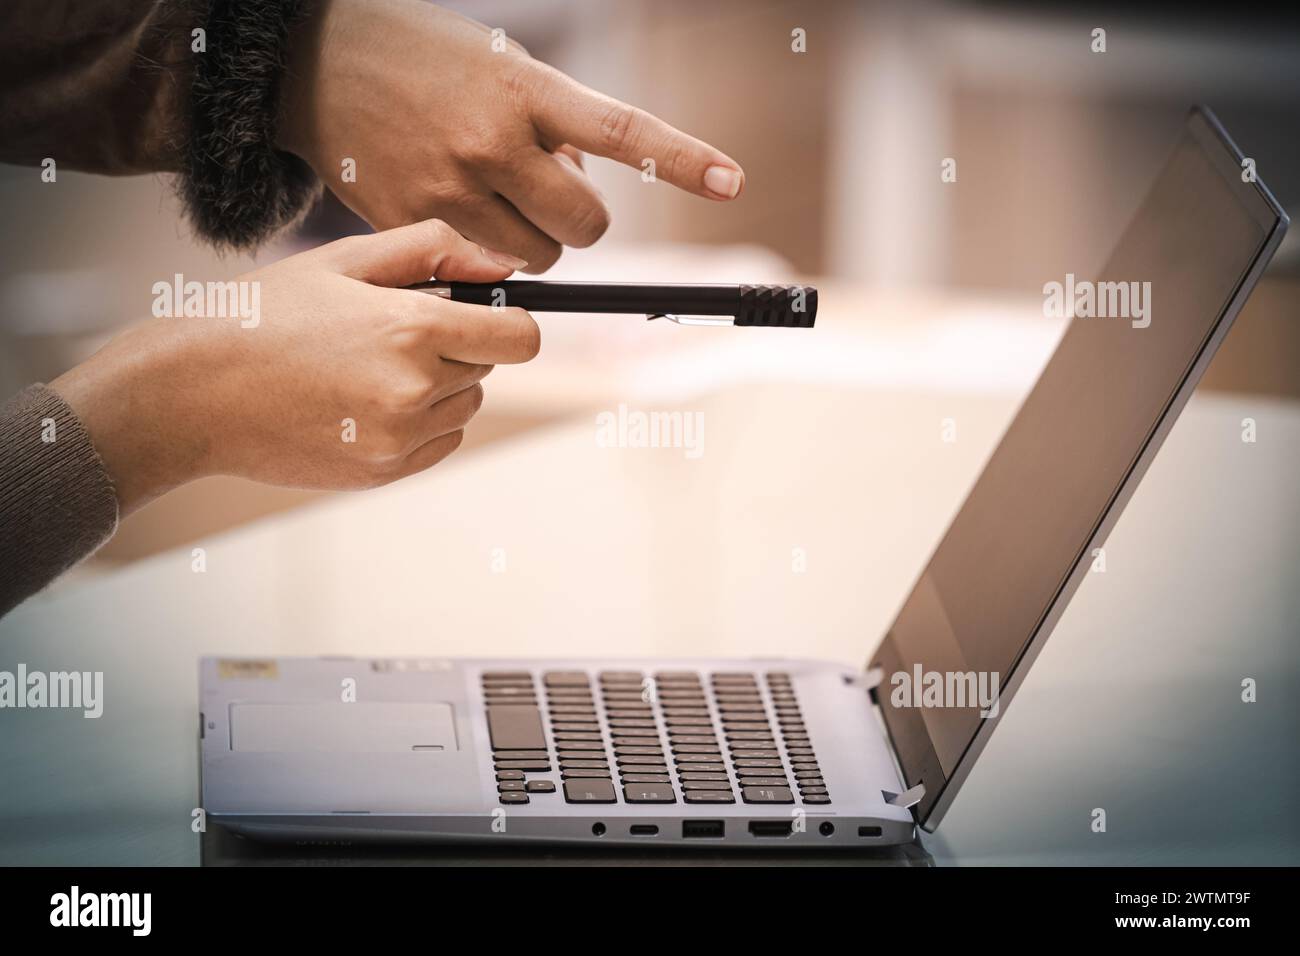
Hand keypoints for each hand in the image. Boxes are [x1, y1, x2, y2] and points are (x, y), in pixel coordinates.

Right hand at [51, 220, 539, 514]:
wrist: (193, 392)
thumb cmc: (265, 313)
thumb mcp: (344, 259)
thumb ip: (436, 250)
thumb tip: (507, 267)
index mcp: (412, 328)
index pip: (520, 336)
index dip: (508, 319)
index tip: (481, 311)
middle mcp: (415, 389)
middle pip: (489, 366)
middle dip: (460, 343)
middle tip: (393, 330)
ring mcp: (400, 438)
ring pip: (467, 405)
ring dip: (442, 384)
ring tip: (371, 365)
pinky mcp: (384, 472)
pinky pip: (440, 442)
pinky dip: (421, 422)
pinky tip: (364, 400)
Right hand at [277, 0, 745, 271]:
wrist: (316, 61)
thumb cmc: (425, 59)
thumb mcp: (501, 65)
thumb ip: (551, 125)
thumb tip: (579, 192)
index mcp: (524, 88)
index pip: (621, 128)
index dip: (680, 158)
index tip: (732, 181)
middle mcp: (491, 140)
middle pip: (584, 227)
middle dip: (579, 220)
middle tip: (547, 191)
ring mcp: (449, 187)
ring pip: (538, 260)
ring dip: (533, 241)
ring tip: (494, 197)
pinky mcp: (412, 222)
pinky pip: (482, 270)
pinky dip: (484, 255)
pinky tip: (453, 209)